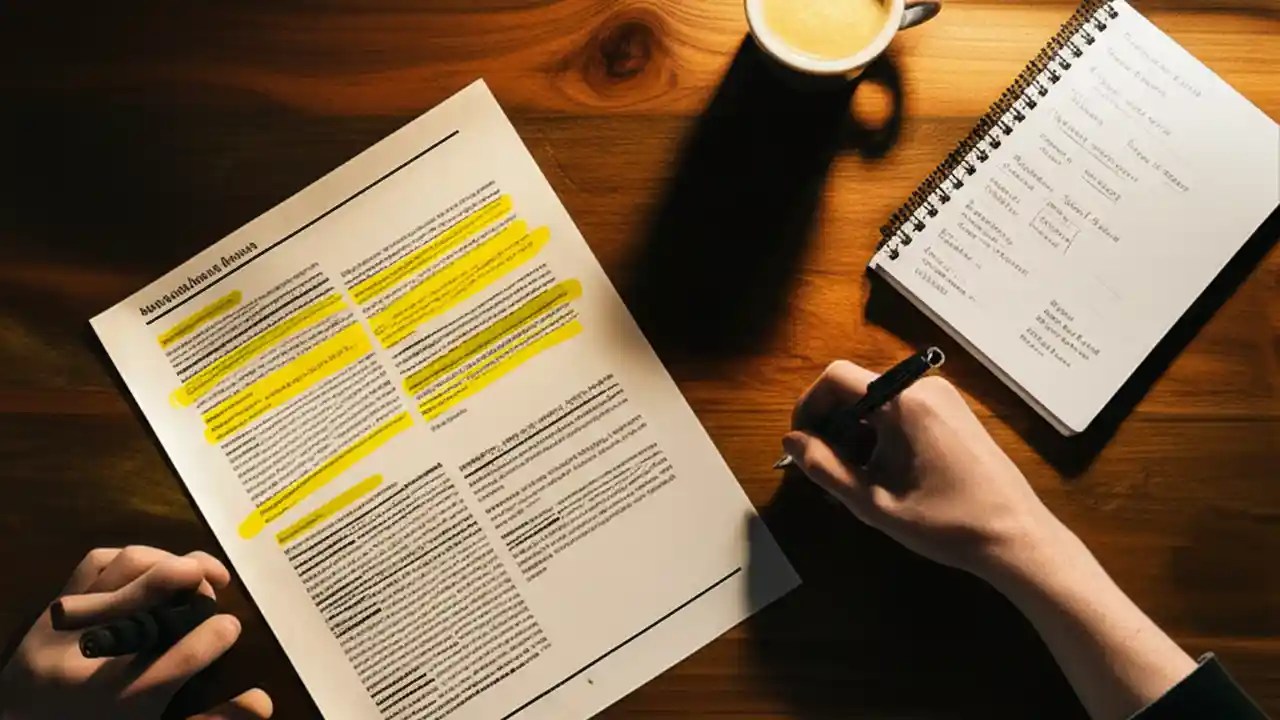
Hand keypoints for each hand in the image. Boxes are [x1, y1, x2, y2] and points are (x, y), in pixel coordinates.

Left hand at [0, 546, 272, 719]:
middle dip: (194, 579)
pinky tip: (153, 567)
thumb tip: (265, 703)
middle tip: (218, 582)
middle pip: (151, 596)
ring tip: (191, 571)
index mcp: (120, 703)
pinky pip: (93, 566)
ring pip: (124, 570)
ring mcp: (65, 631)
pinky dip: (130, 557)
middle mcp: (90, 659)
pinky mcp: (48, 613)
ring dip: (166, 561)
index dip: (217, 634)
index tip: (232, 626)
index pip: (182, 656)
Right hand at [784, 360, 1059, 577]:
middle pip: (856, 390)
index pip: (835, 378)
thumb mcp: (874, 502)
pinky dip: (882, 436)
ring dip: (857, 435)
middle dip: (832, 427)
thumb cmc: (945, 523)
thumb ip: (824, 468)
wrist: (1017, 538)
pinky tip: (888, 475)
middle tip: (828, 472)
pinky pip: (903, 412)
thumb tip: (791, 441)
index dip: (807, 406)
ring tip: (859, 482)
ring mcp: (944, 398)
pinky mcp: (955, 413)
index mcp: (903, 401)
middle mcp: (924, 388)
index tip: (800, 444)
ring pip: (878, 404)